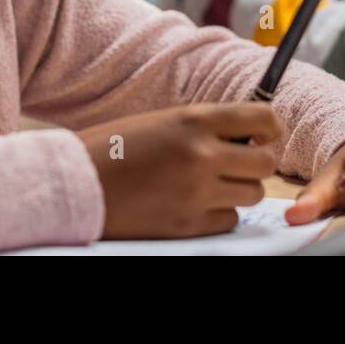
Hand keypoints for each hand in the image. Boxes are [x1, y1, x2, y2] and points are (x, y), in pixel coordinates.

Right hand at [77, 103, 281, 238]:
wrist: (75, 184)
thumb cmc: (112, 148)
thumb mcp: (161, 121)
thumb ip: (203, 127)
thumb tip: (245, 137)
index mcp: (193, 120)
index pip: (263, 118)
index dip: (270, 128)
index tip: (262, 135)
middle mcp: (201, 155)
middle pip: (266, 162)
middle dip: (256, 163)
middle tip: (237, 164)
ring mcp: (196, 193)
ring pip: (252, 195)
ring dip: (238, 190)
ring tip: (210, 185)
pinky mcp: (188, 225)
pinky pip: (229, 221)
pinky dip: (218, 215)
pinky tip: (195, 205)